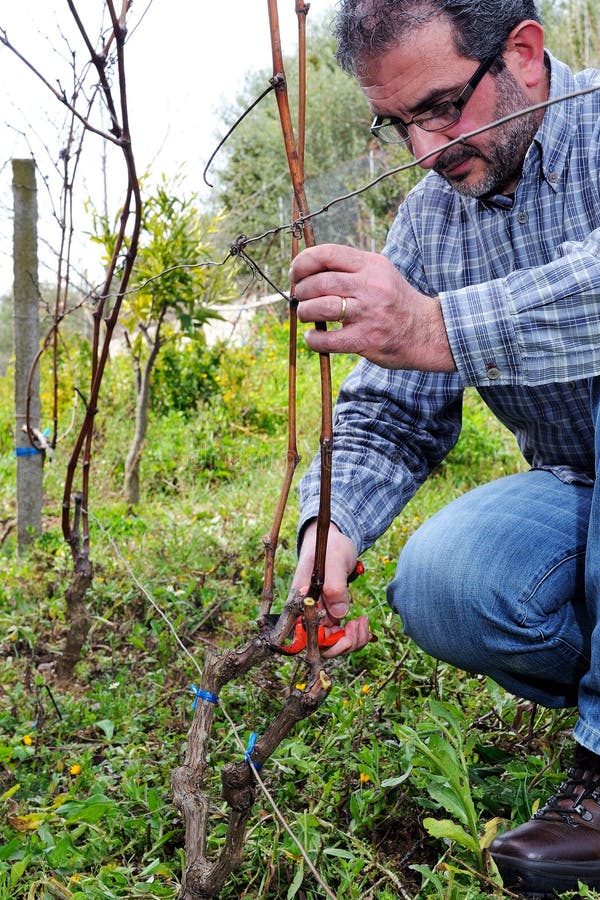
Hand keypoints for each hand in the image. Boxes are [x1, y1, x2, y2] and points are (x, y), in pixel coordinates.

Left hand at [290, 243, 455, 371]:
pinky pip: (329, 340)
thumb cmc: (395, 302)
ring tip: (305, 315)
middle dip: (301, 290)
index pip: (328, 254)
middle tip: (299, 297)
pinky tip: (313, 337)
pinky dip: (314, 339)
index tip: (294, 272)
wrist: (427, 332)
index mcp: (372, 265)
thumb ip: (350, 269)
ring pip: (322, 307)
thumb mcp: (379, 274)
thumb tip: (308, 270)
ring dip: (305, 311)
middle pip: (321, 282)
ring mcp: (369, 313)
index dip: (303, 262)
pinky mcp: (367, 339)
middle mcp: (370, 286)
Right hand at [293, 521, 371, 657]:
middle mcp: (306, 611)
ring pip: (331, 643)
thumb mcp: (334, 560)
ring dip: (350, 640)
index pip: (304, 636)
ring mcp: (317, 614)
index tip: (343, 630)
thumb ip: (334, 586)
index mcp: (299, 601)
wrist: (332, 539)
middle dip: (341, 644)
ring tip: (363, 623)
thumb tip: (338, 614)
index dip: (324, 642)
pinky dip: (353, 634)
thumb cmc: (328, 545)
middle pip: (318, 645)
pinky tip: (362, 622)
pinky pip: (339, 635)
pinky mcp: (329, 613)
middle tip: (358, 626)